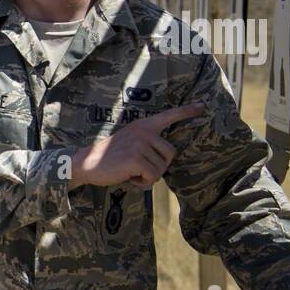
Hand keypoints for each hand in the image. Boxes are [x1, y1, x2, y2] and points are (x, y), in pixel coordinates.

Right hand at [70, 103, 204, 188]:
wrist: (86, 163)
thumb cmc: (109, 157)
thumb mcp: (129, 142)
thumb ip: (146, 144)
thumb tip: (163, 160)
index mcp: (143, 125)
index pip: (169, 115)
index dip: (187, 111)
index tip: (203, 107)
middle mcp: (144, 131)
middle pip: (170, 153)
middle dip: (158, 166)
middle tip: (138, 169)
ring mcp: (141, 144)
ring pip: (161, 168)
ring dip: (148, 177)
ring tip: (130, 172)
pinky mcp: (137, 158)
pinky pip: (153, 177)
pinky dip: (142, 183)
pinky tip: (128, 177)